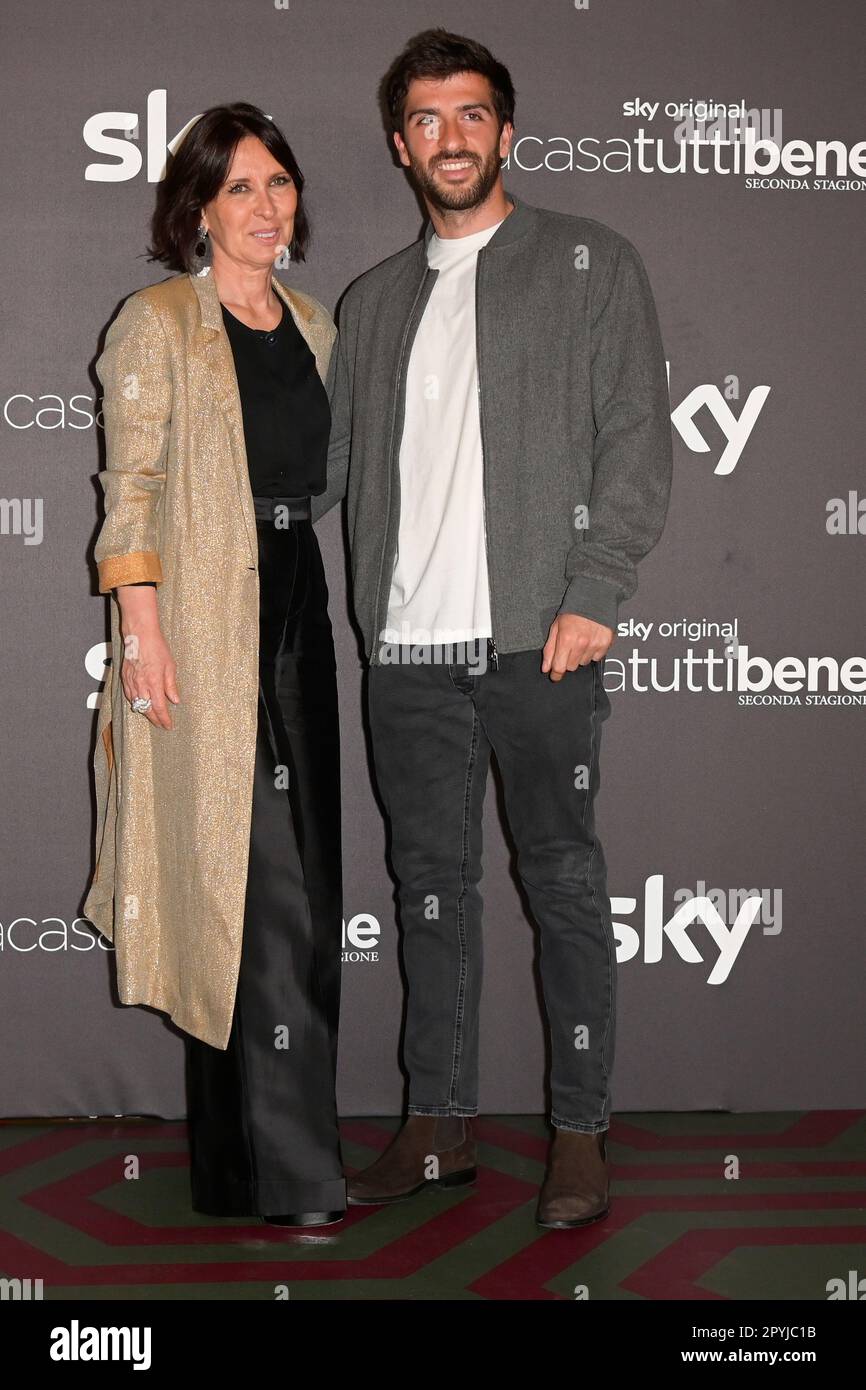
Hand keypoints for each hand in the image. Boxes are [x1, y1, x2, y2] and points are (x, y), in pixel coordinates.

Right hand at [117, 602, 179, 729]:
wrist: (139, 635)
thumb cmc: (156, 647)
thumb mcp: (170, 666)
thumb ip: (171, 685)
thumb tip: (175, 700)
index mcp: (153, 682)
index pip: (159, 707)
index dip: (164, 719)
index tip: (168, 725)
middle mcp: (140, 684)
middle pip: (146, 709)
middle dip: (155, 719)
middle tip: (162, 724)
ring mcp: (130, 681)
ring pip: (136, 704)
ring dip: (145, 712)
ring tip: (153, 716)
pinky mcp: (124, 677)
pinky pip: (129, 695)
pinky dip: (135, 702)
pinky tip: (139, 704)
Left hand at [541, 613, 613, 681]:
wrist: (593, 599)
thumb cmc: (572, 613)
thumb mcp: (555, 628)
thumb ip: (549, 649)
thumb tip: (546, 668)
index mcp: (566, 639)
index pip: (559, 667)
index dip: (556, 674)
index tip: (555, 676)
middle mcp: (581, 644)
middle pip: (571, 667)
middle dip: (568, 660)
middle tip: (569, 648)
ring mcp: (595, 644)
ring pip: (584, 663)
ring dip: (580, 656)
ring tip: (581, 641)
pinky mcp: (605, 643)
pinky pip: (596, 658)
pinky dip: (593, 652)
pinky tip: (590, 641)